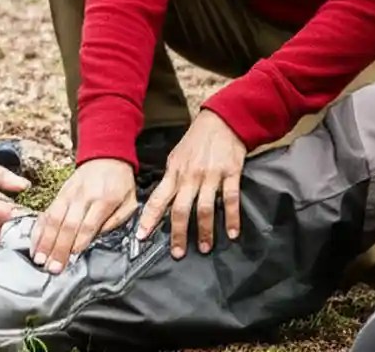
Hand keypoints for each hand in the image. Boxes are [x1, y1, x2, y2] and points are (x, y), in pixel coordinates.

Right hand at [29, 158, 137, 273]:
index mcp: (105, 199)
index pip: (88, 225)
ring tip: (39, 259)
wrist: (108, 155)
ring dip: (45, 241)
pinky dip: (39, 229)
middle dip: (58, 248)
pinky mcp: (60, 193)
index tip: (71, 259)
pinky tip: (34, 243)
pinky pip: (47, 212)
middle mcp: (84, 196)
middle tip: (52, 267)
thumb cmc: (121, 183)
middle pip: (68, 224)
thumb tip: (98, 238)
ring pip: (53, 218)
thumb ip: (117, 221)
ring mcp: (69, 194)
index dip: (78, 243)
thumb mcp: (130, 201)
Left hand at [136, 110, 244, 258]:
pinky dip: (231, 217)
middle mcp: (190, 176)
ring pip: (205, 207)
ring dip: (205, 230)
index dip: (149, 218)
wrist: (221, 120)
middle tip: (178, 253)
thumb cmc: (197, 140)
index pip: (159, 199)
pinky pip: (230, 198)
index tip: (142, 236)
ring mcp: (210, 175)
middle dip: (178, 233)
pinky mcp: (230, 173)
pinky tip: (232, 232)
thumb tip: (161, 199)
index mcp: (175, 173)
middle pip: (181, 209)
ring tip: (205, 247)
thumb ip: (171, 179)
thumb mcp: (176, 157)